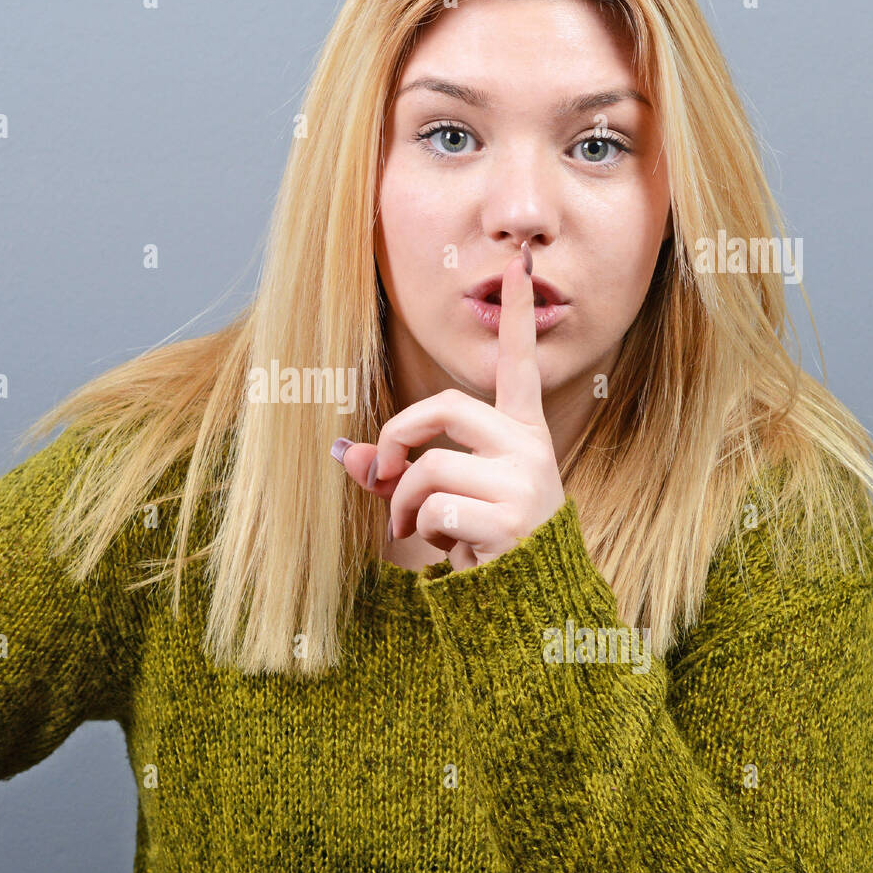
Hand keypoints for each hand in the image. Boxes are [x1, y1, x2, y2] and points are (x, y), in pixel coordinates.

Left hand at [334, 244, 565, 569]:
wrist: (529, 604)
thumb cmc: (486, 544)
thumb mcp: (442, 500)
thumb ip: (398, 471)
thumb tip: (343, 453)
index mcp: (522, 434)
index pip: (519, 366)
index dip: (517, 317)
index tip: (519, 268)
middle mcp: (529, 448)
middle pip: (444, 405)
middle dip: (399, 434)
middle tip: (385, 472)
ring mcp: (524, 480)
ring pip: (429, 466)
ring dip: (401, 504)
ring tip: (414, 530)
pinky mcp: (511, 515)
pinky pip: (433, 507)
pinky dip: (420, 530)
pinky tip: (449, 550)